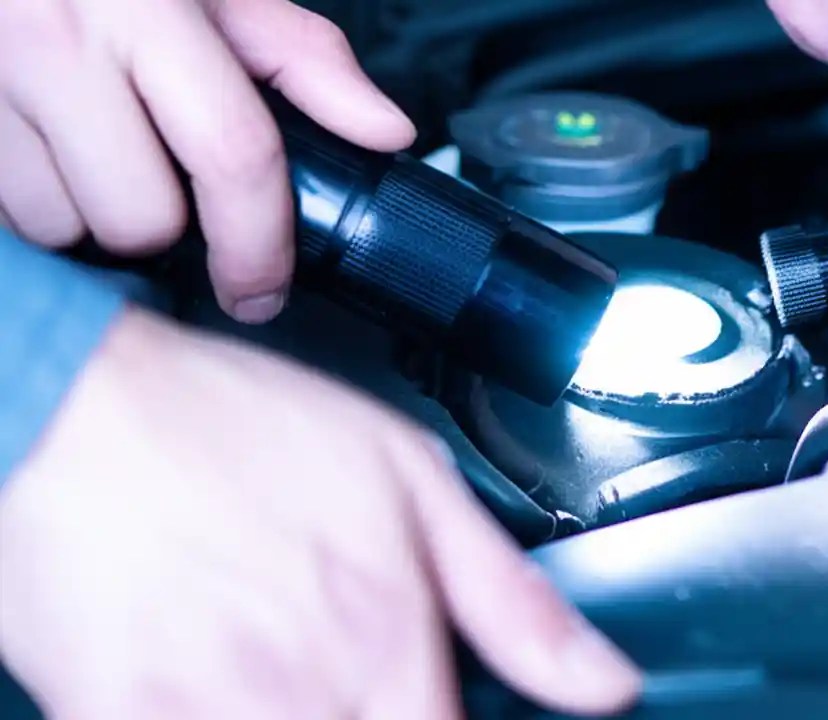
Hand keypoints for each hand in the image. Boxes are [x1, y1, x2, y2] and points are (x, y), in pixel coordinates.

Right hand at [0, 0, 414, 323]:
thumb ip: (303, 60)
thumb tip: (385, 130)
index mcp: (148, 7)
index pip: (233, 153)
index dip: (258, 243)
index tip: (262, 290)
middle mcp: (57, 37)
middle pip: (139, 217)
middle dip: (162, 226)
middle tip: (158, 183)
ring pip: (57, 225)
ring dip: (86, 214)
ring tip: (90, 153)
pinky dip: (30, 199)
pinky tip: (46, 150)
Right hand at [0, 309, 639, 718]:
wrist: (73, 411)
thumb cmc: (232, 429)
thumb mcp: (408, 479)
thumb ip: (511, 598)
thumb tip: (606, 680)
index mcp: (389, 649)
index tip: (462, 711)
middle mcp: (307, 703)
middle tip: (374, 680)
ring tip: (304, 675)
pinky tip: (238, 682)